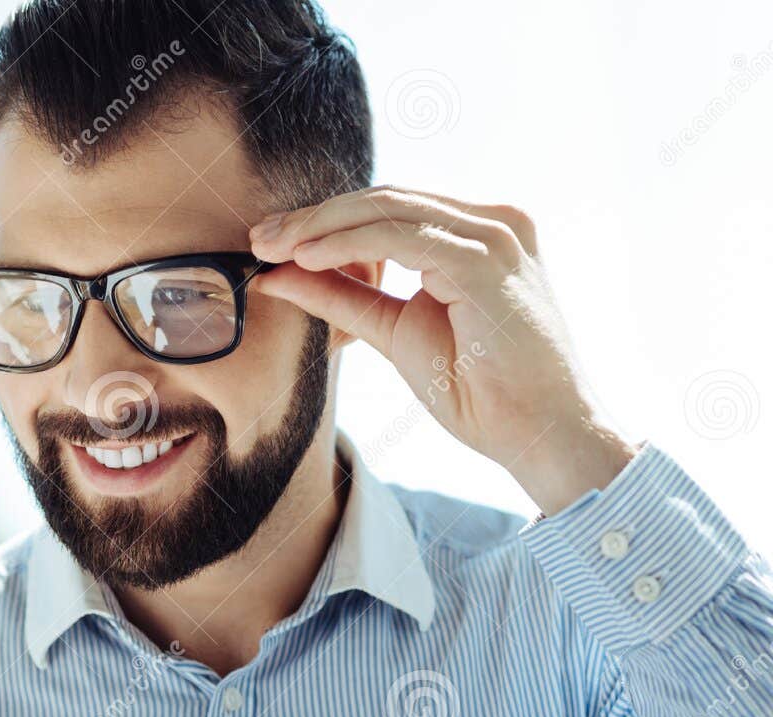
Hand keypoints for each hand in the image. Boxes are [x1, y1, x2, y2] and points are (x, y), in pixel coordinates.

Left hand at [247, 185, 635, 513]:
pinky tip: (307, 258)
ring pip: (388, 210)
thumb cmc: (481, 391)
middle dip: (313, 218)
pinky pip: (400, 238)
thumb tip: (279, 276)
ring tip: (271, 247)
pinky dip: (347, 245)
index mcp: (478, 235)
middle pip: (385, 200)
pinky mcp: (486, 259)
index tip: (270, 243)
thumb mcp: (395, 333)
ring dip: (320, 227)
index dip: (325, 221)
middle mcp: (493, 223)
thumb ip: (343, 298)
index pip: (390, 210)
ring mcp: (494, 235)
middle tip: (258, 239)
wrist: (539, 434)